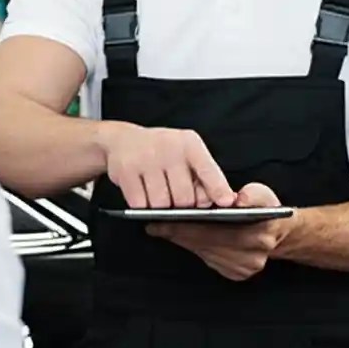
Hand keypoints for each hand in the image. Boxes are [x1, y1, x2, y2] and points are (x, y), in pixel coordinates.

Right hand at [100, 124, 235, 208]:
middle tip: (176, 196)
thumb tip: (223, 200)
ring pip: (162, 205)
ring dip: (161, 207)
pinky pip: (140, 204)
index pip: (208, 170)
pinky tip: (143, 192)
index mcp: (189, 144)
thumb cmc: (161, 151)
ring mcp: (146, 159)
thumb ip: (206, 176)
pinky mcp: (126, 171)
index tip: (226, 202)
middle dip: (182, 206)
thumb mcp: (187, 153)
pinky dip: (143, 205)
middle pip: (184, 198)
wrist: (122, 140)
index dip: (217, 189)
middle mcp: (168, 148)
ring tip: (157, 191)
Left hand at [147, 183, 293, 280]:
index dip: (184, 226)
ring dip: (183, 241)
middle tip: (155, 224)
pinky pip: (208, 259)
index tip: (161, 222)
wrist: (277, 233)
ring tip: (165, 228)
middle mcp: (250, 256)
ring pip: (203, 253)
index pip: (211, 232)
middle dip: (177, 234)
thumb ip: (253, 194)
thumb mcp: (262, 194)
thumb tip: (239, 201)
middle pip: (204, 245)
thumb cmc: (267, 211)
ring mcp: (243, 268)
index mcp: (259, 235)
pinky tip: (183, 237)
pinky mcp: (236, 274)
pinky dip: (195, 247)